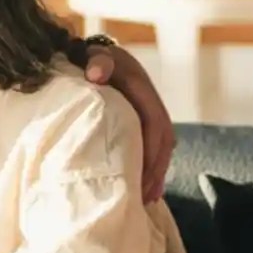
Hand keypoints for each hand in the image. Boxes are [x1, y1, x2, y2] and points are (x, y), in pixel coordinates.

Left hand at [84, 44, 174, 201]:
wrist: (91, 54)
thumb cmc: (90, 58)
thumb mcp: (95, 56)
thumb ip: (98, 62)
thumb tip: (96, 74)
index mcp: (142, 89)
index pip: (154, 124)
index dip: (151, 151)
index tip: (143, 176)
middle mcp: (150, 102)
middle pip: (163, 141)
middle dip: (156, 169)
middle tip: (145, 196)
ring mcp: (147, 112)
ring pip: (160, 147)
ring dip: (155, 172)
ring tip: (146, 198)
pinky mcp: (141, 121)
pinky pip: (152, 146)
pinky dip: (150, 167)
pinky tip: (145, 188)